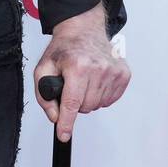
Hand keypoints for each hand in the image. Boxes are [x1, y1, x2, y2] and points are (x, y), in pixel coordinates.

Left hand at [35, 3, 130, 142]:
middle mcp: (97, 69)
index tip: (63, 135)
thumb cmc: (63, 49)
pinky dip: (100, 96)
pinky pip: (110, 100)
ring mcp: (113, 72)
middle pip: (85, 107)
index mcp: (76, 66)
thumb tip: (55, 117)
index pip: (71, 103)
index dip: (66, 122)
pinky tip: (94, 82)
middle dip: (75, 103)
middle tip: (71, 87)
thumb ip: (44, 94)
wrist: (83, 31)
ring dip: (87, 99)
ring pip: (98, 105)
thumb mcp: (43, 68)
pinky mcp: (123, 74)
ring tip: (82, 82)